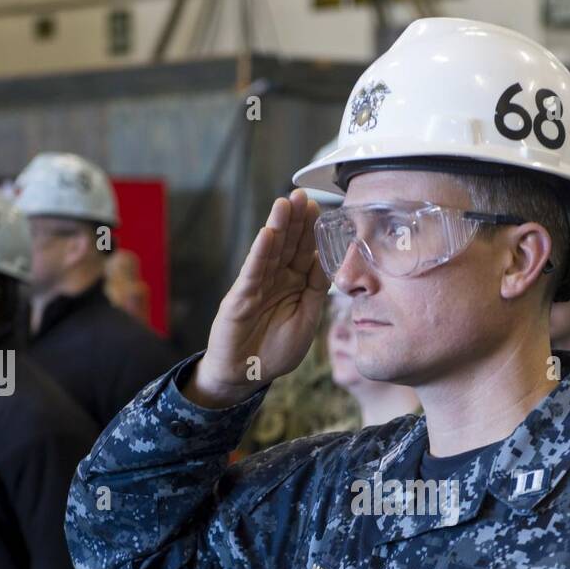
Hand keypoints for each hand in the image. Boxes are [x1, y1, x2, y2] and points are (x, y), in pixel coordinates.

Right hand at [193, 190, 326, 407]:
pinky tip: (267, 234)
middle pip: (289, 245)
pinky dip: (260, 252)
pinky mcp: (241, 297)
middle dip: (296, 220)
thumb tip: (328, 262)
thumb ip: (316, 292)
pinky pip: (253, 271)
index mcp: (296, 285)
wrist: (246, 374)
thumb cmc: (276, 350)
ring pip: (271, 251)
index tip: (322, 209)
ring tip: (285, 203)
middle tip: (303, 194)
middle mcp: (277, 280)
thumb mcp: (306, 321)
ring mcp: (258, 286)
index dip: (313, 232)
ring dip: (278, 227)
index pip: (306, 253)